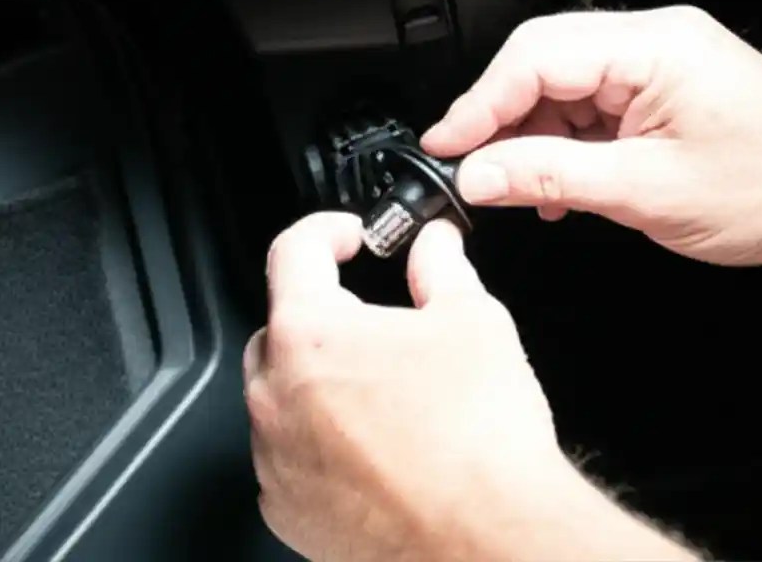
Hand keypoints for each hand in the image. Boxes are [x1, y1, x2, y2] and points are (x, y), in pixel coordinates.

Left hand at [243, 212, 694, 560]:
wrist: (487, 537)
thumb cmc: (478, 439)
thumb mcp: (473, 320)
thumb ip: (440, 268)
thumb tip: (434, 247)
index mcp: (310, 333)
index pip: (292, 251)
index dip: (326, 231)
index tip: (348, 237)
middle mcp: (275, 393)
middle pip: (282, 327)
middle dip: (324, 315)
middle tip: (376, 324)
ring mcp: (274, 456)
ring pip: (280, 396)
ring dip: (317, 384)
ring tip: (385, 397)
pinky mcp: (285, 506)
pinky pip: (288, 456)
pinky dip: (317, 444)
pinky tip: (373, 448)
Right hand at [421, 5, 761, 266]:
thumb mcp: (645, 191)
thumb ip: (550, 176)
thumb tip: (480, 173)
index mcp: (654, 47)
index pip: (535, 57)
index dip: (479, 104)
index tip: (445, 147)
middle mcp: (654, 41)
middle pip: (541, 63)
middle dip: (498, 119)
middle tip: (468, 169)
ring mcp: (658, 63)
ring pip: (560, 87)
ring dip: (530, 138)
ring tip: (519, 190)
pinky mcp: (660, 89)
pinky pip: (588, 105)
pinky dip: (562, 144)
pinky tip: (555, 184)